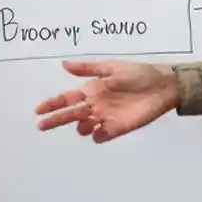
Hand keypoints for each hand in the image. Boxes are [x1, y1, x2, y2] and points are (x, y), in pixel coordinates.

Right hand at [34, 60, 179, 143]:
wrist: (163, 86)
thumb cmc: (139, 74)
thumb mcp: (111, 67)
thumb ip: (87, 69)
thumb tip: (63, 64)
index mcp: (92, 90)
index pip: (67, 99)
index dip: (52, 104)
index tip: (38, 110)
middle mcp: (96, 105)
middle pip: (71, 114)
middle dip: (56, 119)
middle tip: (41, 125)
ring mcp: (107, 117)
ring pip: (85, 127)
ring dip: (81, 126)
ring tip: (83, 123)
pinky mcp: (119, 128)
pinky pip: (103, 136)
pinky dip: (98, 136)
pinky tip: (98, 132)